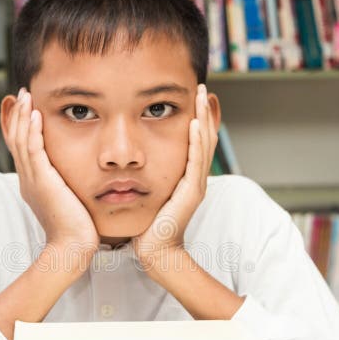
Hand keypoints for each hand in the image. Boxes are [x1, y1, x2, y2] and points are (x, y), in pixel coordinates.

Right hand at [3, 88, 99, 271]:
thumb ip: (67, 184)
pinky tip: (35, 114)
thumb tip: (75, 176)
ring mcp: (32, 180)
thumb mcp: (69, 199)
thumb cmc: (76, 229)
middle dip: (17, 115)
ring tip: (25, 96)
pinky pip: (33, 151)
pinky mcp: (42, 182)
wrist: (72, 248)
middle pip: (15, 139)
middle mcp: (28, 179)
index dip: (19, 125)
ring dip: (22, 116)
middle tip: (21, 93)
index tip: (24, 106)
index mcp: (32, 182)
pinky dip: (32, 131)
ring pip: (20, 141)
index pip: (21, 147)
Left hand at [132, 84, 216, 270]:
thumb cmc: (147, 226)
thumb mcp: (147, 192)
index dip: (198, 117)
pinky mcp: (191, 193)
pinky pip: (195, 162)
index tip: (195, 94)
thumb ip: (146, 174)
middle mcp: (195, 179)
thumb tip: (133, 160)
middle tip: (203, 87)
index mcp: (186, 177)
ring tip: (203, 96)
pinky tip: (194, 123)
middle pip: (205, 138)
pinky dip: (196, 141)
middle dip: (205, 111)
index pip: (196, 141)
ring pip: (204, 145)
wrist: (154, 252)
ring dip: (204, 119)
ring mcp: (195, 186)